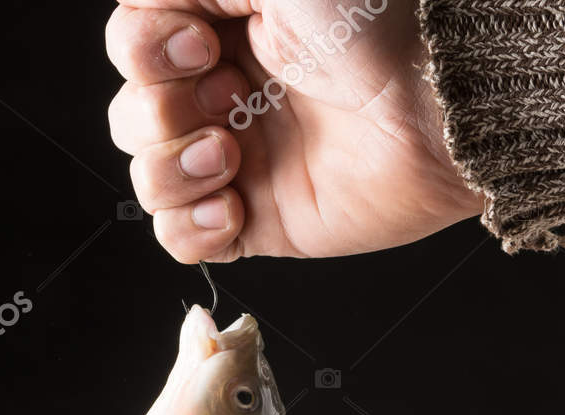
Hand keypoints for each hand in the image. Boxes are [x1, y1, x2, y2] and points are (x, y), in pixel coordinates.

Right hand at [106, 0, 483, 263]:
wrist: (433, 105)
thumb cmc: (372, 20)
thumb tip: (148, 7)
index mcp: (221, 23)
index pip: (131, 42)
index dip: (145, 49)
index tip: (204, 46)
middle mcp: (225, 92)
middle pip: (131, 113)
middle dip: (162, 111)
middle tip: (234, 100)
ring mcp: (239, 161)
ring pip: (148, 179)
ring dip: (172, 170)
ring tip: (230, 159)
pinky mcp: (260, 222)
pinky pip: (182, 240)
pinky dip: (191, 227)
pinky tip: (232, 207)